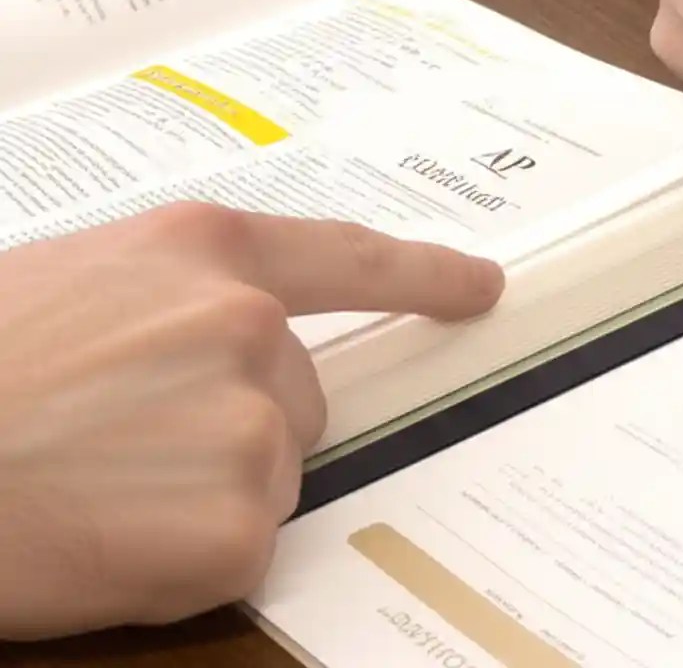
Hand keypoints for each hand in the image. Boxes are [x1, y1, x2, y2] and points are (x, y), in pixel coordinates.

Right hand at [0, 203, 503, 639]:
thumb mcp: (73, 285)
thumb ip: (178, 299)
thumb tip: (252, 337)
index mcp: (202, 253)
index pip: (347, 258)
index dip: (423, 272)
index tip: (480, 288)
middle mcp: (245, 328)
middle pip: (304, 399)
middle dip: (237, 426)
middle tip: (124, 440)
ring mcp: (251, 428)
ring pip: (275, 478)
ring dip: (208, 494)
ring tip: (102, 485)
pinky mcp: (238, 527)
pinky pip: (244, 548)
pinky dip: (186, 559)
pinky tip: (110, 538)